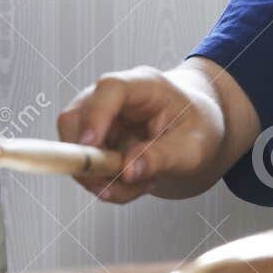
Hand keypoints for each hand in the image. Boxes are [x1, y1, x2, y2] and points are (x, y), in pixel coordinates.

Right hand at [55, 64, 224, 203]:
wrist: (195, 130)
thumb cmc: (197, 129)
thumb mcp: (193, 148)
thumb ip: (162, 156)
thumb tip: (127, 171)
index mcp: (146, 85)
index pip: (111, 88)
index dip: (95, 115)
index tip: (91, 146)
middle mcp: (114, 97)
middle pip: (77, 117)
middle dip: (91, 161)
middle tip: (120, 187)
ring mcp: (99, 116)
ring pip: (75, 148)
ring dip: (103, 179)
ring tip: (143, 183)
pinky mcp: (94, 138)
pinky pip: (86, 166)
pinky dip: (107, 183)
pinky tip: (136, 182)